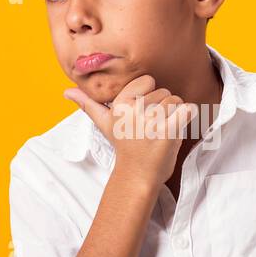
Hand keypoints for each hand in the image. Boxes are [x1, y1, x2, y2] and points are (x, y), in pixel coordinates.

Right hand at [63, 75, 197, 186]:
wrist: (137, 176)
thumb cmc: (124, 147)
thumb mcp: (105, 124)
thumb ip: (88, 105)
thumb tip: (67, 91)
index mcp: (120, 104)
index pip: (147, 80)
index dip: (149, 96)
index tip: (142, 113)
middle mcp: (133, 110)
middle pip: (163, 91)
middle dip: (163, 108)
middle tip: (151, 127)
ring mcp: (151, 121)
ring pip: (176, 100)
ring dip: (174, 114)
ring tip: (161, 130)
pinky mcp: (168, 131)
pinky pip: (188, 110)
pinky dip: (189, 116)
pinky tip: (177, 127)